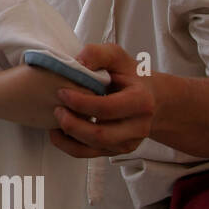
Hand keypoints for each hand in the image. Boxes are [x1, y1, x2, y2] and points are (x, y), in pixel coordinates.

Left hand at [48, 43, 155, 158]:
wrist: (152, 99)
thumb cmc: (131, 77)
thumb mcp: (118, 57)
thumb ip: (97, 54)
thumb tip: (77, 63)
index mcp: (141, 102)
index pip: (107, 108)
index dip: (80, 103)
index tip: (62, 92)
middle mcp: (138, 127)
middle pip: (100, 135)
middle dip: (72, 124)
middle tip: (56, 109)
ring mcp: (127, 143)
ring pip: (92, 148)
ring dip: (67, 135)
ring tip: (55, 117)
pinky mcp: (116, 151)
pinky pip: (87, 154)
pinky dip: (67, 145)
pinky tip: (57, 131)